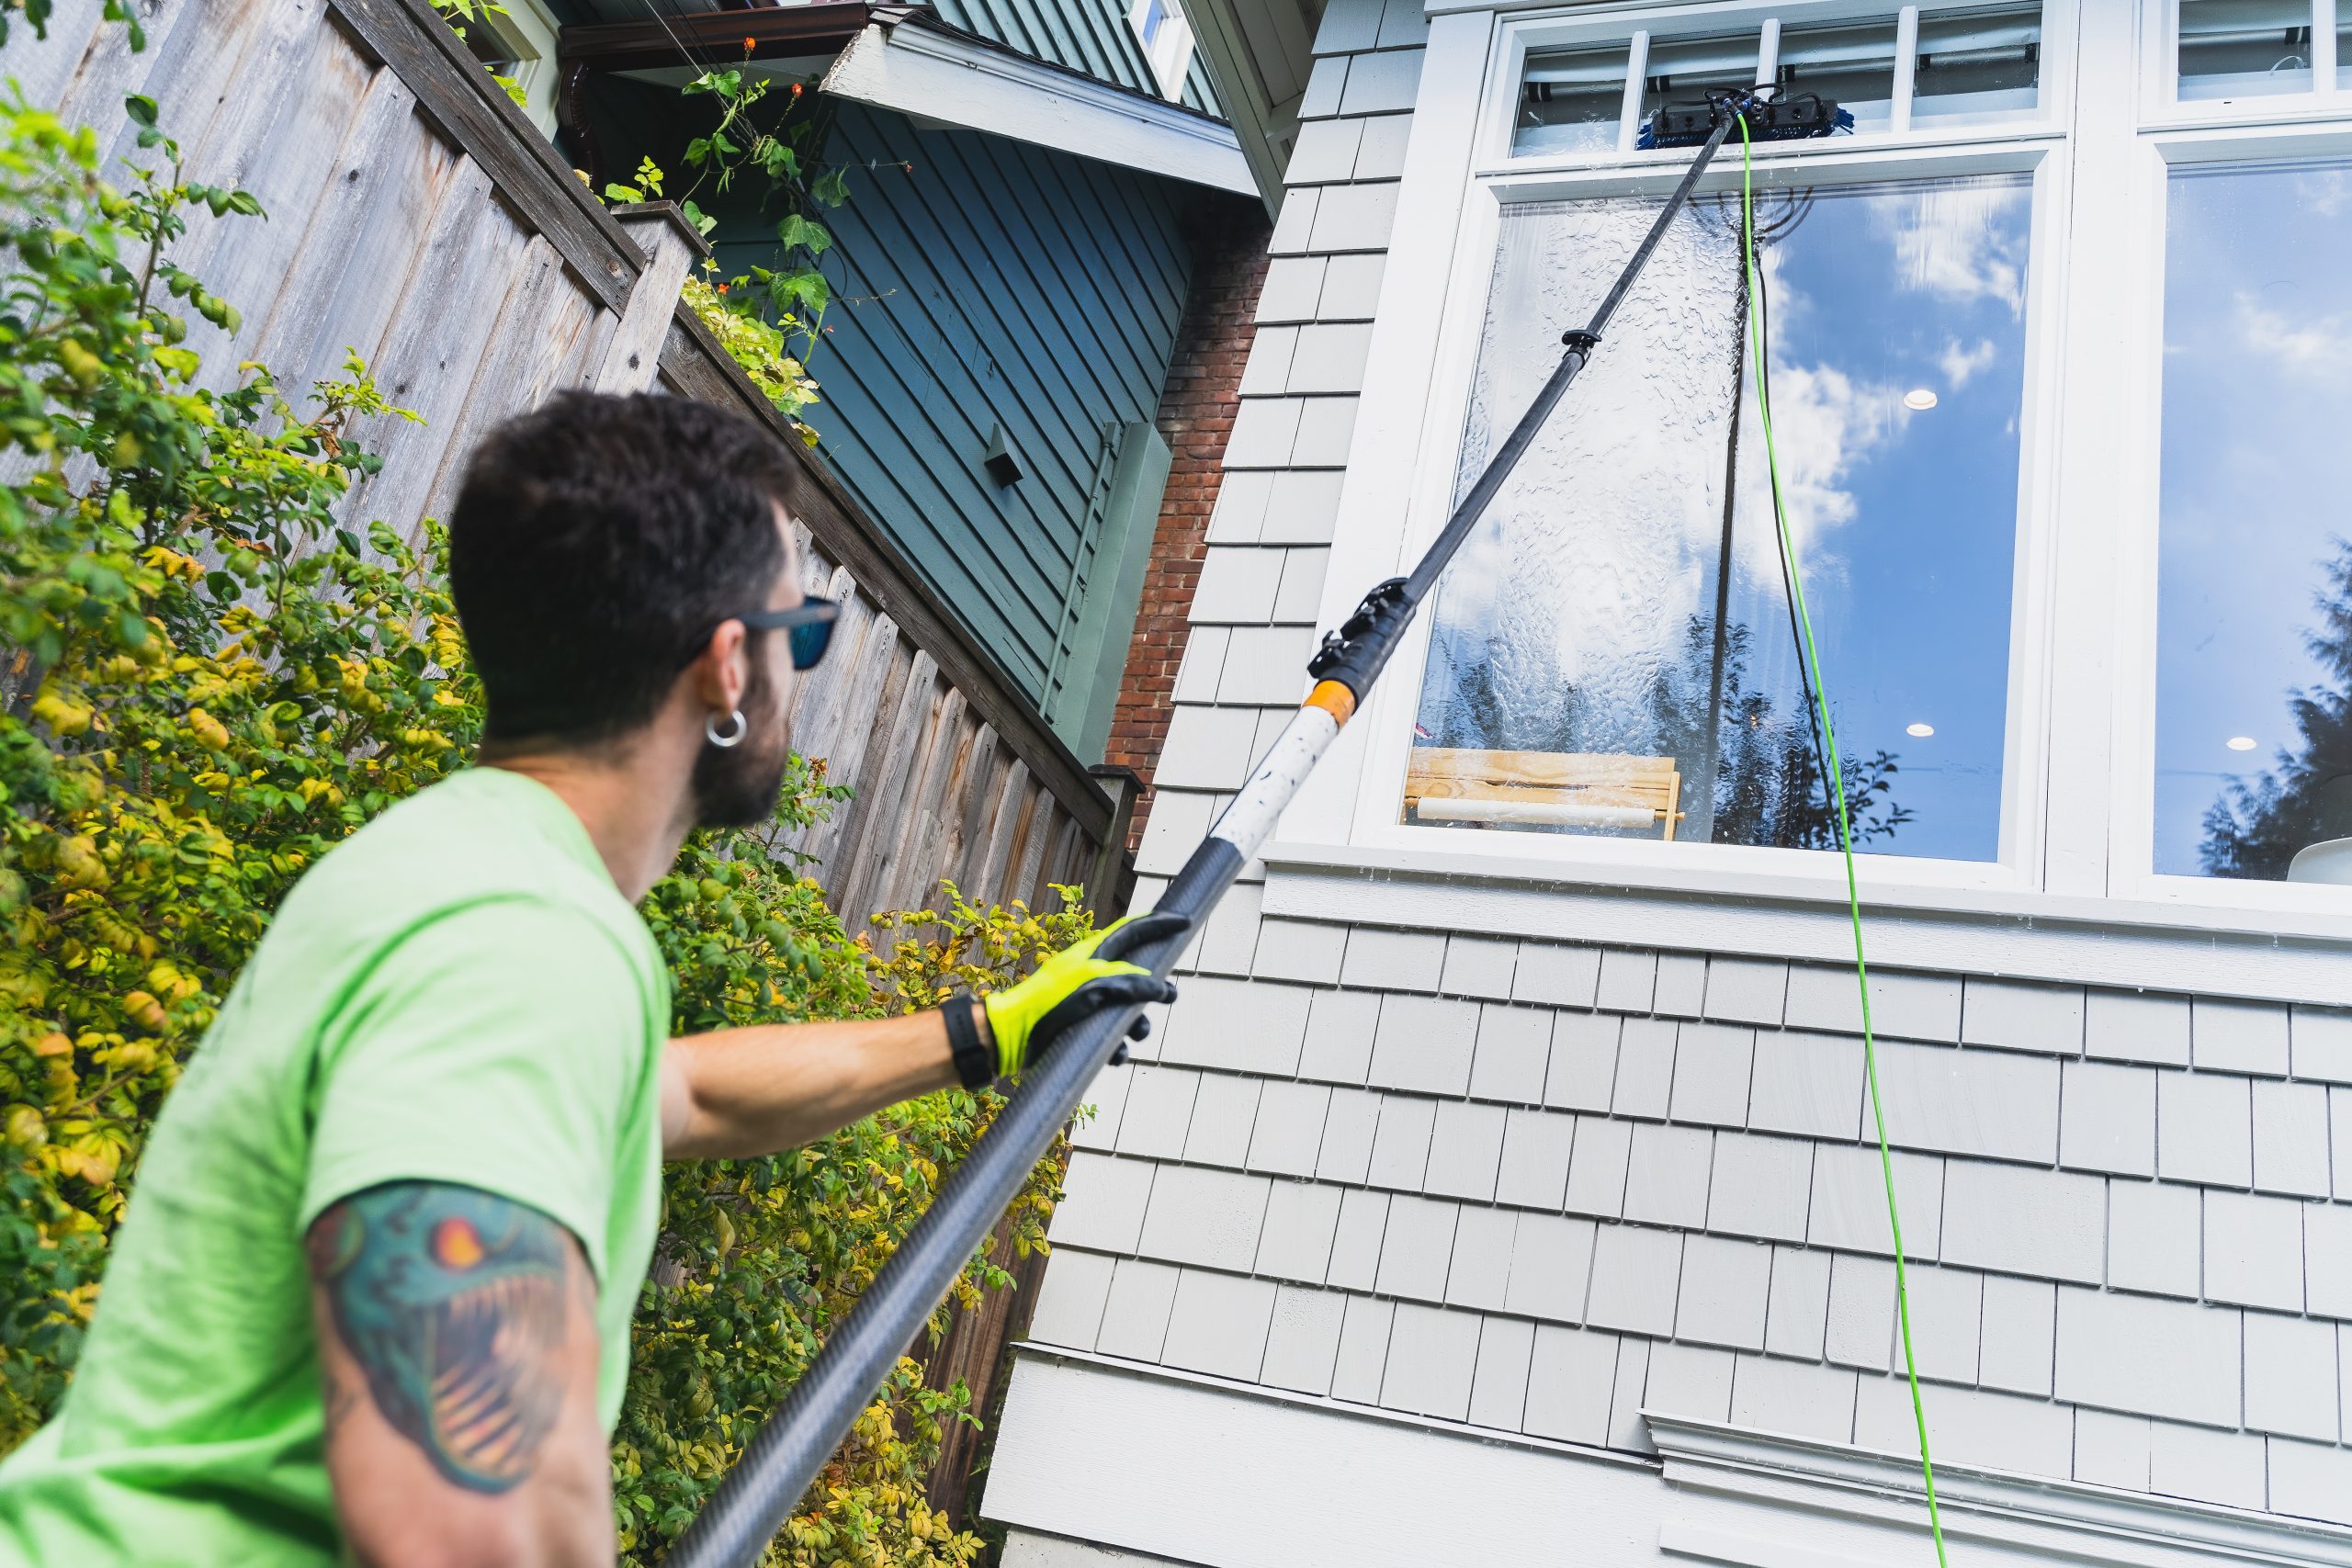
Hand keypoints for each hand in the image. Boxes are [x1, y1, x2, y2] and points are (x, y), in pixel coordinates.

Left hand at [982, 911, 1186, 1076]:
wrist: (1011, 1038)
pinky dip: (1117, 1047)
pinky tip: (1114, 1054)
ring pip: (1128, 1011)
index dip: (1159, 923)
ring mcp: (1088, 1002)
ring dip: (1137, 1025)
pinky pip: (1111, 1037)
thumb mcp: (1093, 986)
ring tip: (1137, 1035)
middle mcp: (1093, 975)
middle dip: (1154, 992)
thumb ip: (1129, 982)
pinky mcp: (1082, 1029)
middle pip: (1137, 976)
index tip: (1184, 922)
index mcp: (1093, 955)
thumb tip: (1160, 987)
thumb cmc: (1047, 1004)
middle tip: (1171, 997)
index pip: (1132, 931)